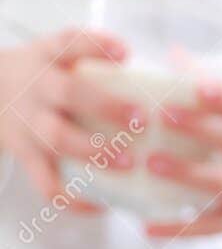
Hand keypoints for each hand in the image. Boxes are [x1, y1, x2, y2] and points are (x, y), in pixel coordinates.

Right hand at [0, 27, 137, 207]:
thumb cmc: (42, 79)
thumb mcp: (56, 57)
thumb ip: (95, 62)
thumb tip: (167, 71)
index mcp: (49, 58)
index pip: (70, 43)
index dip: (97, 46)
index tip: (125, 53)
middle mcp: (39, 90)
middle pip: (69, 94)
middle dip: (107, 106)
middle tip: (141, 118)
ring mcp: (31, 124)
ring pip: (58, 139)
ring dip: (96, 152)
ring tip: (129, 162)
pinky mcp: (27, 157)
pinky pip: (47, 184)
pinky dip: (75, 200)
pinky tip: (102, 205)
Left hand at [143, 80, 221, 238]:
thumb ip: (219, 93)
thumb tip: (174, 54)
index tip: (199, 85)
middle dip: (200, 127)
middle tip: (162, 115)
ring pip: (220, 182)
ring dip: (186, 173)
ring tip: (152, 163)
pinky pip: (208, 227)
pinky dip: (178, 228)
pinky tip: (148, 228)